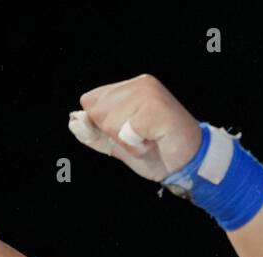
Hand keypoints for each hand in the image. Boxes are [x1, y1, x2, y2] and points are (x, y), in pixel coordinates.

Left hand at [69, 74, 203, 181]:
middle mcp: (140, 84)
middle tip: (142, 138)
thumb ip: (94, 133)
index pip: (91, 101)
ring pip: (111, 122)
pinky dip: (138, 147)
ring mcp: (149, 94)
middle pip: (98, 112)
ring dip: (128, 143)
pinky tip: (154, 143)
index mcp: (130, 87)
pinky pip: (127, 132)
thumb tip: (74, 122)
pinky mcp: (156, 109)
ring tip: (149, 140)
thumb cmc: (157, 153)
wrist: (189, 166)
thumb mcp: (117, 144)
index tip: (130, 134)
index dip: (103, 126)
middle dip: (115, 135)